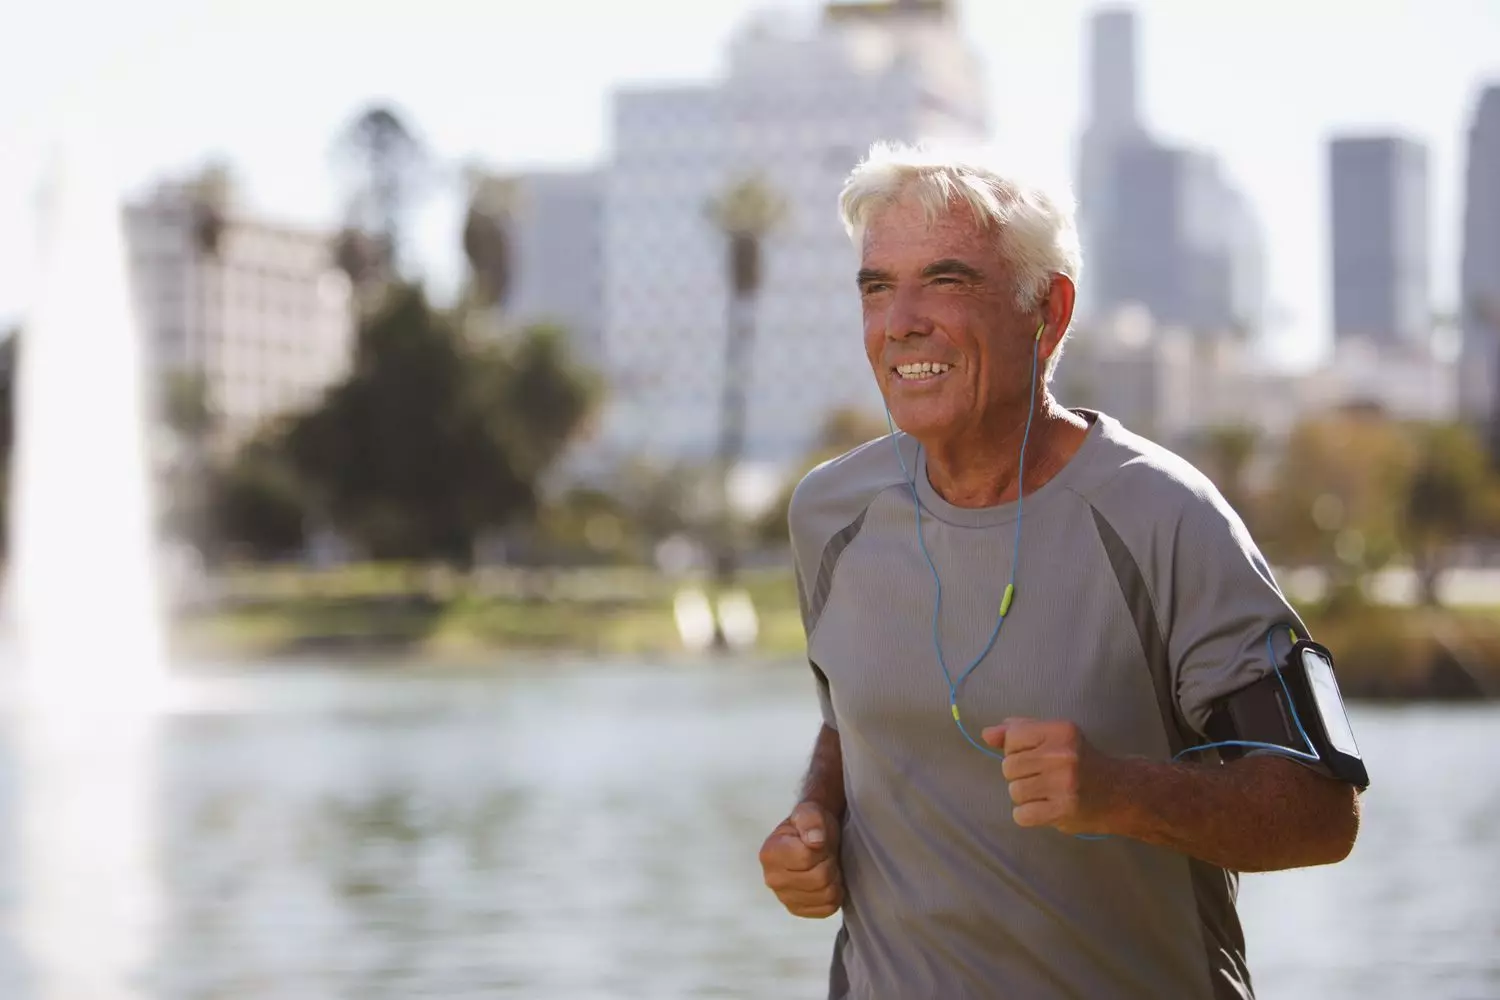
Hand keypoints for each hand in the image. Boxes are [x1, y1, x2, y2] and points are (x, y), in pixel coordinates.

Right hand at [759, 800, 842, 917]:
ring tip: (825, 866)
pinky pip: (827, 908)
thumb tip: (815, 841)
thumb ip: (811, 820)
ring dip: (834, 879)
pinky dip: (834, 895)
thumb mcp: (811, 812)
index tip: (818, 841)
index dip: (821, 848)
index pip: (806, 858)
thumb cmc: (811, 825)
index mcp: (770, 853)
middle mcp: (772, 879)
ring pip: (826, 895)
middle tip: (825, 854)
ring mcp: (784, 898)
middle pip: (819, 878)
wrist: (813, 839)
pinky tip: (826, 882)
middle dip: (829, 863)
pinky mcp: (798, 910)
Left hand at [982, 717, 1116, 836]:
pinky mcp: (1063, 810)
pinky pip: (1022, 815)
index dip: (1016, 750)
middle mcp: (1062, 755)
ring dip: (1025, 796)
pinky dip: (1028, 815)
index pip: (1012, 738)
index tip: (1035, 757)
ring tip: (1046, 794)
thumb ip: (1021, 732)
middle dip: (1020, 775)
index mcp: (1060, 731)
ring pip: (1014, 791)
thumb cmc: (1083, 762)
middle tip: (1042, 778)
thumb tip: (986, 734)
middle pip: (1009, 766)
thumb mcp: (1057, 737)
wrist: (1123, 793)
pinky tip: (1045, 809)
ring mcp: (1063, 784)